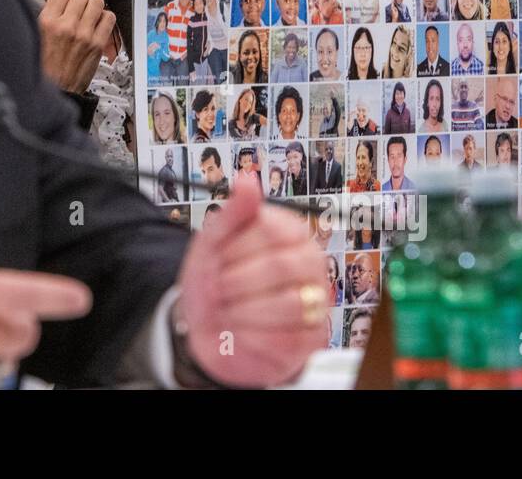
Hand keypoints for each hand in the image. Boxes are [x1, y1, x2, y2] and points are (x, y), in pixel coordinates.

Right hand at [38, 0, 116, 92]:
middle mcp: (66, 26)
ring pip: (97, 1)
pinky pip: (109, 17)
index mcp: (47, 22)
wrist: (55, 92)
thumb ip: (45, 16)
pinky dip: (104, 17)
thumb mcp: (34, 37)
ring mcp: (84, 35)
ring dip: (92, 5)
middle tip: (76, 6)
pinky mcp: (98, 45)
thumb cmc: (43, 67)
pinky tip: (96, 24)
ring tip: (87, 13)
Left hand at [175, 174, 326, 386]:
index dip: (236, 248)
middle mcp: (310, 264)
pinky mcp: (310, 339)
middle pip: (281, 267)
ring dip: (243, 311)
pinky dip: (250, 337)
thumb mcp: (211, 244)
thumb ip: (231, 213)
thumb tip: (248, 180)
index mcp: (289, 233)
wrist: (206, 330)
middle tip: (217, 288)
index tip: (216, 258)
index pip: (272, 230)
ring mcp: (315, 302)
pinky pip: (286, 339)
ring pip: (289, 305)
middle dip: (236, 282)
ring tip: (228, 311)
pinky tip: (239, 331)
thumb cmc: (215, 282)